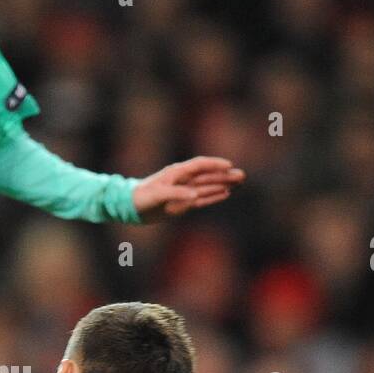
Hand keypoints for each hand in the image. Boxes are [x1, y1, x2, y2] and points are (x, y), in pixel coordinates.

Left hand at [131, 156, 245, 221]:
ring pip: (207, 186)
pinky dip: (213, 196)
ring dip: (223, 184)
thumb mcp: (157, 195)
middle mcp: (183, 180)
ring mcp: (184, 191)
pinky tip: (225, 193)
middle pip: (208, 175)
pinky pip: (202, 198)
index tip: (229, 166)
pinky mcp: (183, 203)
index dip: (215, 165)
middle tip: (242, 175)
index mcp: (177, 173)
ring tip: (239, 182)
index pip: (200, 165)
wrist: (131, 207)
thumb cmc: (142, 198)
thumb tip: (194, 196)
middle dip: (225, 175)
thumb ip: (176, 194)